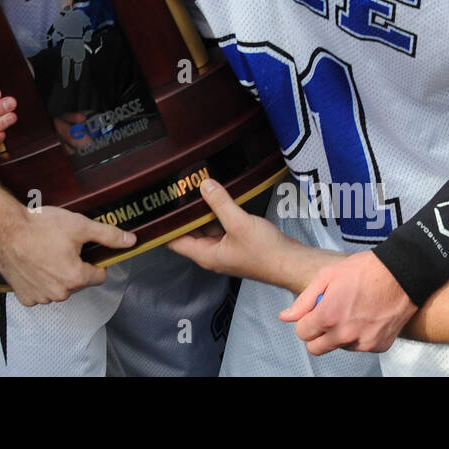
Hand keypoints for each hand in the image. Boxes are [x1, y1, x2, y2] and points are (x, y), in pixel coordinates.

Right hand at [0, 204, 135, 306]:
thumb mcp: (79, 225)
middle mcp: (60, 293)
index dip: (94, 260)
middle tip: (61, 246)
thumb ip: (108, 235)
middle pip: (78, 282)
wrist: (5, 229)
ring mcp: (41, 297)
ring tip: (45, 252)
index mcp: (76, 278)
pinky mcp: (25, 296)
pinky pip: (40, 292)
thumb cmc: (39, 226)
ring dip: (56, 274)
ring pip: (59, 287)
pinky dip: (39, 281)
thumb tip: (130, 241)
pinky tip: (33, 264)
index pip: (99, 275)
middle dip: (74, 266)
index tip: (82, 248)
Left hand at [167, 179, 289, 277]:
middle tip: (175, 194)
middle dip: (182, 215)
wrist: (292, 263)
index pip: (173, 241)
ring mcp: (225, 249)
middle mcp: (212, 254)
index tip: (156, 209)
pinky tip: (217, 199)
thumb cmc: (267, 253)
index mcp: (206, 255)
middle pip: (188, 233)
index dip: (163, 227)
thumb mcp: (239, 223)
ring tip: (193, 192)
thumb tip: (204, 185)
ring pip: (205, 229)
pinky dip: (216, 215)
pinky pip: (220, 227)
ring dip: (200, 213)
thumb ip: (220, 203)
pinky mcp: (237, 243)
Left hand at [279, 250, 415, 354]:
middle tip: (327, 316)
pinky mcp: (379, 345)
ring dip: (339, 335)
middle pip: (316, 348)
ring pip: (339, 347)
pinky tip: (366, 316)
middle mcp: (345, 334)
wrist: (401, 274)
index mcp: (328, 317)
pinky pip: (360, 346)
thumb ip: (303, 300)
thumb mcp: (326, 276)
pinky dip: (359, 336)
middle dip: (317, 334)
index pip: (302, 334)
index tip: (313, 313)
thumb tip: (285, 317)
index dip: (305, 322)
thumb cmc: (364, 270)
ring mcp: (363, 342)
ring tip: (351, 311)